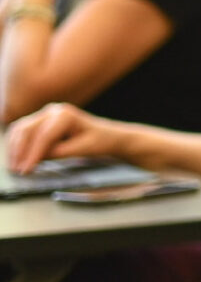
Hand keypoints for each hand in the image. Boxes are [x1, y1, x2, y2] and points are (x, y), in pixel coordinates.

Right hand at [7, 102, 128, 173]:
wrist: (105, 136)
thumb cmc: (98, 141)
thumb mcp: (83, 149)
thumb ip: (60, 152)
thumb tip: (38, 158)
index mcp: (65, 114)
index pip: (44, 135)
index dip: (33, 154)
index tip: (27, 169)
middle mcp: (52, 111)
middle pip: (27, 130)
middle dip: (20, 152)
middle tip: (17, 170)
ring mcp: (44, 115)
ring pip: (21, 130)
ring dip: (15, 149)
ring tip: (14, 167)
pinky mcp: (39, 123)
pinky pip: (22, 132)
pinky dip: (17, 145)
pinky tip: (16, 159)